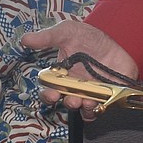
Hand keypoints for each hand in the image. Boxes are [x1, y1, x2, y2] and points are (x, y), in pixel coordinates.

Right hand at [20, 19, 136, 116]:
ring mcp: (88, 92)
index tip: (52, 94)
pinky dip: (96, 110)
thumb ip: (47, 37)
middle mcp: (72, 86)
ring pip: (80, 107)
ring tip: (87, 101)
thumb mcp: (68, 32)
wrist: (117, 39)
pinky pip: (97, 110)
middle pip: (64, 101)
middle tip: (72, 100)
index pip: (49, 89)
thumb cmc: (88, 37)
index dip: (48, 94)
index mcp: (60, 74)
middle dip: (67, 103)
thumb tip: (25, 39)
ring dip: (82, 108)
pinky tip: (98, 103)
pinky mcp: (104, 96)